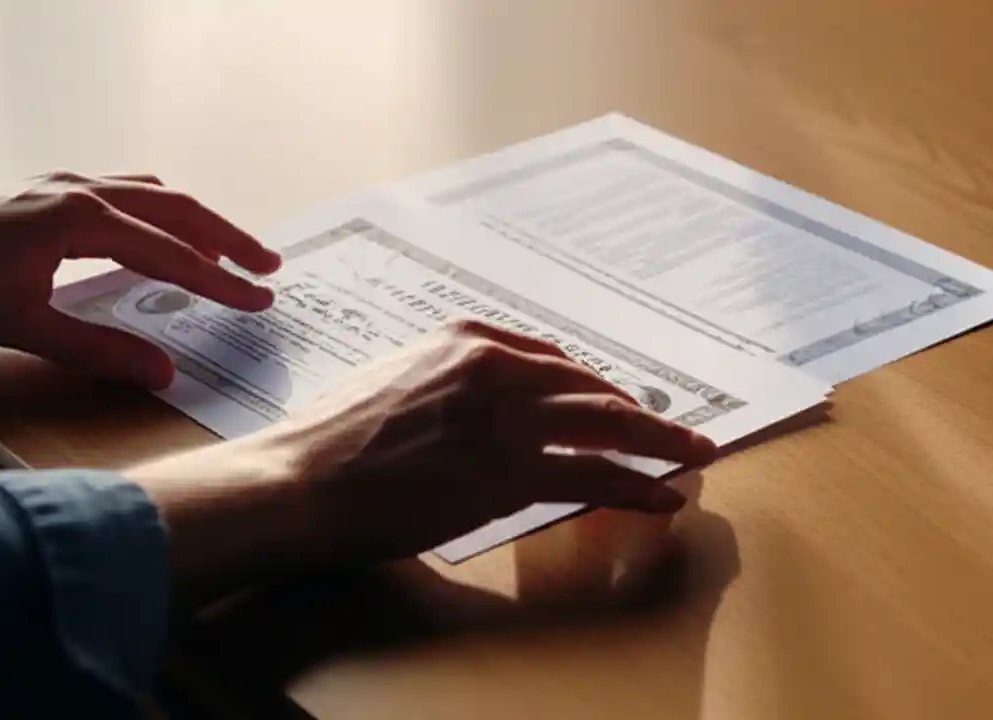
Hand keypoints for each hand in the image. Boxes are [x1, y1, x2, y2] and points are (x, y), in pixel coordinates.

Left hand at [0, 172, 280, 387]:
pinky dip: (161, 212)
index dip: (220, 282)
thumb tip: (162, 374)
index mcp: (78, 219)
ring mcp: (62, 184)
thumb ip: (97, 350)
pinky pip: (124, 191)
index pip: (170, 253)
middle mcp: (77, 190)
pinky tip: (163, 230)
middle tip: (269, 265)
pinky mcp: (48, 192)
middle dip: (228, 238)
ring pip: (152, 194)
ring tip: (232, 250)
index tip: (260, 300)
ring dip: (198, 221)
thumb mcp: (22, 326)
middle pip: (176, 209)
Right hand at [126, 320, 718, 597]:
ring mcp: (504, 417)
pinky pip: (591, 475)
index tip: (616, 399)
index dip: (592, 384)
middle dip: (641, 407)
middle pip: (590, 385)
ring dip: (660, 439)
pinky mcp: (507, 471)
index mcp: (464, 339)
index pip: (551, 357)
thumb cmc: (331, 438)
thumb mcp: (393, 381)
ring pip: (605, 423)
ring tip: (694, 452)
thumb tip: (477, 408)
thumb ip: (446, 382)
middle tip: (679, 425)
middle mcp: (494, 367)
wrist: (298, 479)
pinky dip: (635, 486)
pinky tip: (662, 495)